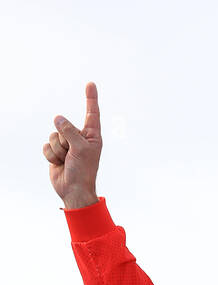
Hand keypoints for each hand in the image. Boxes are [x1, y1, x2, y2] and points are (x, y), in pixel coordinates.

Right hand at [43, 81, 101, 208]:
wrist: (73, 191)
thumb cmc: (83, 172)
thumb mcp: (80, 148)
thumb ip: (69, 130)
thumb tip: (58, 118)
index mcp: (92, 136)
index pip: (91, 113)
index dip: (90, 98)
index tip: (90, 84)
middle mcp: (79, 137)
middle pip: (65, 126)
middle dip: (65, 141)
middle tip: (73, 155)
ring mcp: (67, 144)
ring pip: (54, 135)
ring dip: (58, 150)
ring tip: (67, 160)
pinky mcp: (56, 151)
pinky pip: (48, 145)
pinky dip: (51, 155)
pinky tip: (59, 164)